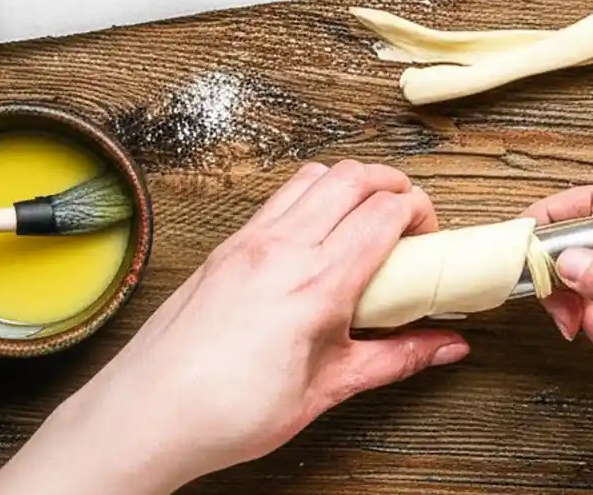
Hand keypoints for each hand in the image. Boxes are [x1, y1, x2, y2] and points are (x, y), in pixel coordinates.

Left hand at [0, 161, 468, 494]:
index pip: (383, 212)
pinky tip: (318, 234)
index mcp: (315, 283)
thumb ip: (395, 359)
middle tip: (409, 216)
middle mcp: (281, 248)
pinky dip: (312, 197)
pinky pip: (279, 199)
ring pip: (313, 176)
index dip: (419, 212)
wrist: (148, 415)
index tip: (430, 235)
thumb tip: (445, 348)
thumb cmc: (226, 411)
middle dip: (393, 184)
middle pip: (353, 177)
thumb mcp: (328, 390)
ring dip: (350, 183)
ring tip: (366, 216)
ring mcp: (248, 242)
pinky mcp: (225, 247)